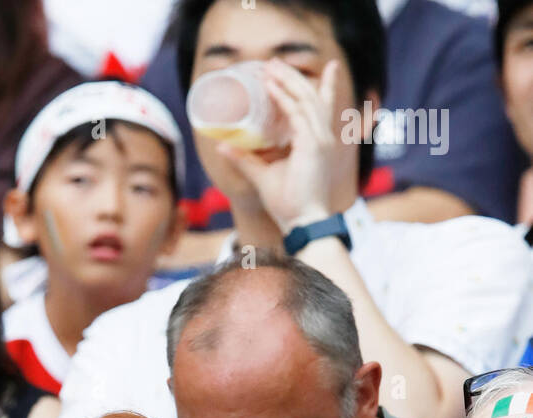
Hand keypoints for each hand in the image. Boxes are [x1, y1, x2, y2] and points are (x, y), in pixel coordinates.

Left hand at [217, 59, 345, 235]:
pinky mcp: (312, 145)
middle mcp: (323, 137)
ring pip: (304, 99)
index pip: (322, 105)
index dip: (321, 84)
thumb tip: (224, 147)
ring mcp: (320, 140)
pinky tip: (270, 88)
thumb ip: (246, 160)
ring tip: (268, 68)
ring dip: (286, 80)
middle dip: (292, 76)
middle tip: (273, 63)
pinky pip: (297, 114)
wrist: (303, 224)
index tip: (308, 69)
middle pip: (310, 95)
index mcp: (318, 141)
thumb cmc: (289, 204)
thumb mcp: (263, 176)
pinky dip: (284, 99)